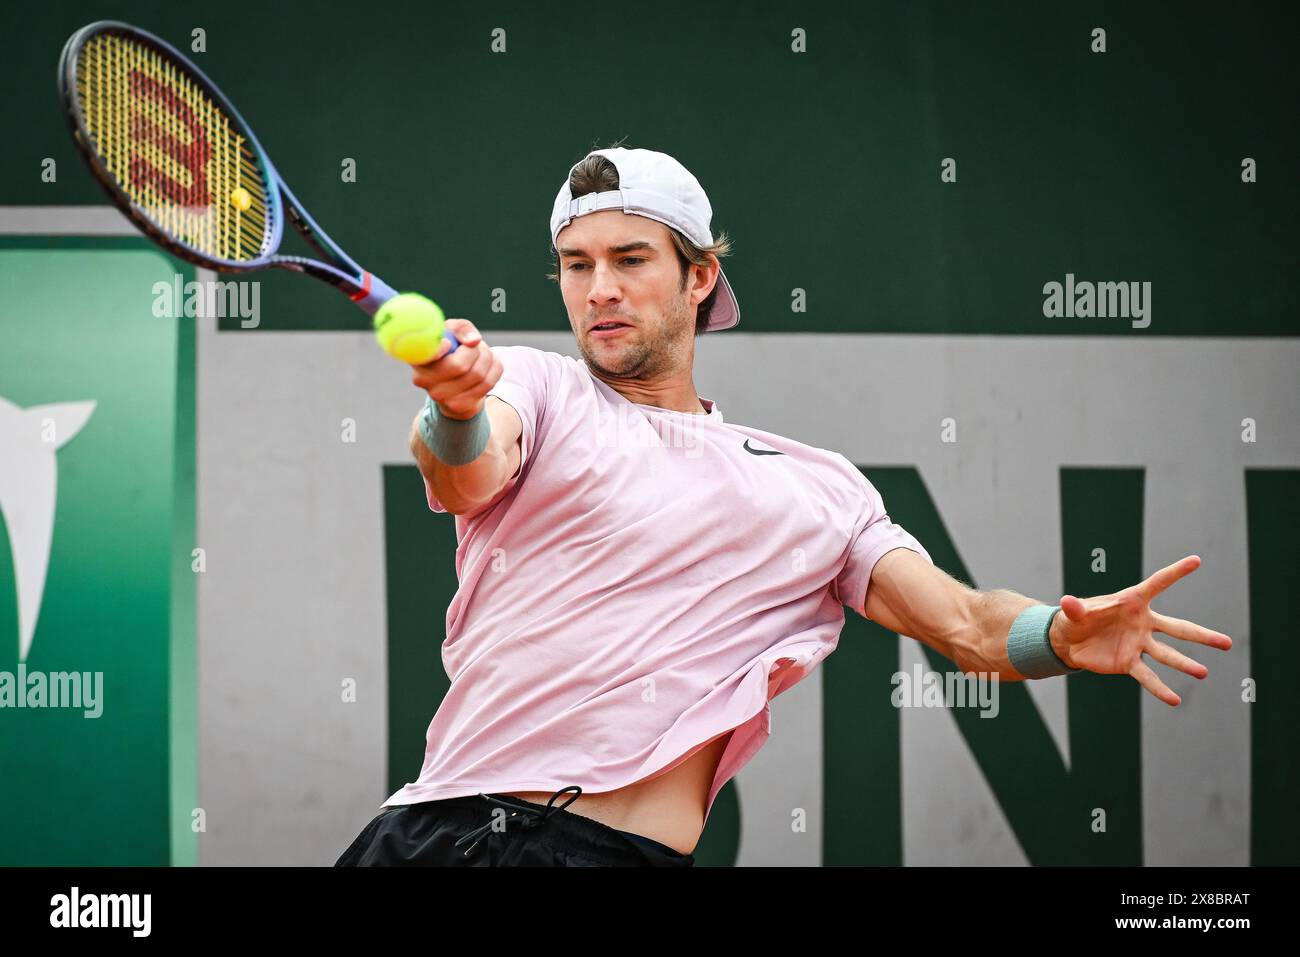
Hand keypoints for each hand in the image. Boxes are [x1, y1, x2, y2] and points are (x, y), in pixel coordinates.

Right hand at [408, 319, 500, 419]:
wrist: (457, 384)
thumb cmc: (452, 350)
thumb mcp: (453, 332)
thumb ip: (461, 328)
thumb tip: (474, 341)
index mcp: (416, 357)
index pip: (424, 354)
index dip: (439, 350)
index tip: (449, 343)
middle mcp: (422, 379)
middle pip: (459, 365)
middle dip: (476, 350)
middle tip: (477, 346)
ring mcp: (439, 396)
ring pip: (477, 374)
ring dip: (487, 358)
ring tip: (483, 354)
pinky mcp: (458, 406)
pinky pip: (488, 383)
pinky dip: (494, 370)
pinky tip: (488, 367)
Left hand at [1047, 555, 1231, 706]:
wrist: (1069, 641)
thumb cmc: (1076, 618)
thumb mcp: (1072, 611)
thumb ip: (1074, 608)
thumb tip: (1066, 602)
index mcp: (1132, 602)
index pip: (1157, 584)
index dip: (1175, 572)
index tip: (1196, 560)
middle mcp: (1143, 623)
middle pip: (1178, 629)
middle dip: (1202, 636)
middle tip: (1227, 643)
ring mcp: (1139, 644)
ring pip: (1167, 655)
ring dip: (1184, 664)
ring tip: (1203, 673)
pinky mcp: (1129, 663)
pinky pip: (1147, 677)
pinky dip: (1159, 688)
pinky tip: (1174, 700)